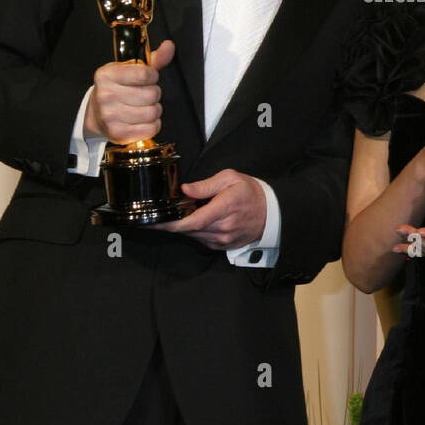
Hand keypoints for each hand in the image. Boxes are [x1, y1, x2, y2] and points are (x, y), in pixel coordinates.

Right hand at [85, 39, 174, 142]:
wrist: (95, 115)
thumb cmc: (116, 89)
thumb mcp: (130, 70)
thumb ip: (153, 59)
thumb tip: (169, 46)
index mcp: (107, 75)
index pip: (145, 74)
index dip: (152, 77)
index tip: (147, 79)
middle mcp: (106, 95)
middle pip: (152, 94)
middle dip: (154, 94)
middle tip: (144, 95)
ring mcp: (110, 116)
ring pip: (153, 112)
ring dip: (154, 110)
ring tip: (144, 107)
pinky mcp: (118, 134)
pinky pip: (151, 128)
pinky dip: (153, 124)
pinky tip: (143, 120)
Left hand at [152, 169, 266, 250]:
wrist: (271, 212)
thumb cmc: (251, 193)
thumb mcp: (230, 178)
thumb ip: (206, 184)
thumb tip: (185, 189)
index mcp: (224, 209)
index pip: (191, 221)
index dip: (169, 224)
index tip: (152, 222)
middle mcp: (222, 228)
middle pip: (188, 230)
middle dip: (172, 223)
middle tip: (158, 215)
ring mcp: (223, 240)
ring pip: (193, 235)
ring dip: (184, 226)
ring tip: (181, 213)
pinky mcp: (222, 246)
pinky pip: (201, 240)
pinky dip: (194, 231)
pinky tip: (196, 220)